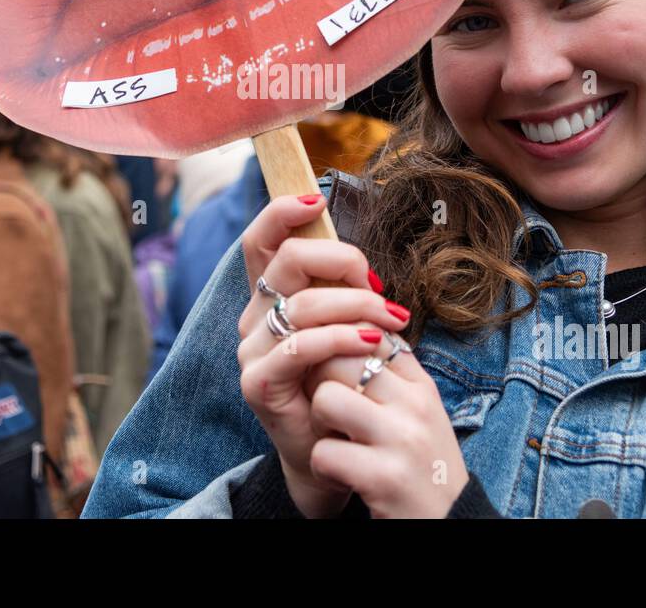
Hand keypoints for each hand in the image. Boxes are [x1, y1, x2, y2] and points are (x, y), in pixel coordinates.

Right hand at [237, 193, 409, 516]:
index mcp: (270, 297)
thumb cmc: (344, 379)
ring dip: (356, 306)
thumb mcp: (346, 325)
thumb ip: (343, 291)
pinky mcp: (258, 383)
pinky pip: (300, 347)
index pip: (260, 241)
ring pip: (301, 305)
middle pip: (286, 262)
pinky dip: (341, 338)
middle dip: (340, 261)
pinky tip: (373, 342)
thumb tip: (361, 263)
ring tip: (393, 320)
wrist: (337, 447)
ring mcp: (252, 351)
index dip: (280, 212)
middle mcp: (254, 318)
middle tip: (377, 286)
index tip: (315, 199)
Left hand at [307, 344, 469, 517]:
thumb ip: (392, 375)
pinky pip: (323, 453)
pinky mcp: (384, 477)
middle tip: (326, 410)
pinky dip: (322, 468)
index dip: (337, 346)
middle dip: (319, 381)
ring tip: (334, 442)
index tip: (330, 371)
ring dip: (317, 424)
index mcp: (421, 386)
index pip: (369, 332)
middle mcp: (416, 405)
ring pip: (326, 399)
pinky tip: (341, 476)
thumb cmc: (422, 467)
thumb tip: (353, 328)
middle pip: (341, 358)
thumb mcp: (418, 414)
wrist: (449, 524)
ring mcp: (402, 439)